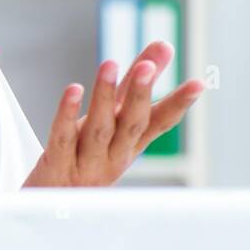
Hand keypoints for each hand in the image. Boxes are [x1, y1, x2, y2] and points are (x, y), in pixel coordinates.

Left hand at [22, 41, 203, 187]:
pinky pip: (62, 137)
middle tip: (147, 66)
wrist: (50, 203)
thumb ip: (133, 84)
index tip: (198, 84)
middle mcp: (112, 156)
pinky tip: (73, 90)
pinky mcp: (56, 165)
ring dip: (104, 96)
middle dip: (140, 94)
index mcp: (130, 145)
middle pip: (130, 124)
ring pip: (98, 129)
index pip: (158, 123)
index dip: (177, 104)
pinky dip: (67, 114)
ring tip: (110, 64)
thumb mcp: (113, 120)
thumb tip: (163, 46)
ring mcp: (85, 163)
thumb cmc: (84, 155)